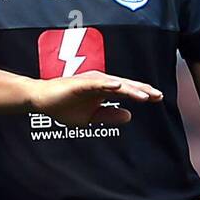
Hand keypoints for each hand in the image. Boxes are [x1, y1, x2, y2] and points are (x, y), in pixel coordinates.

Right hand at [26, 70, 161, 127]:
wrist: (41, 100)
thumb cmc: (63, 107)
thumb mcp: (90, 117)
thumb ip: (109, 115)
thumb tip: (129, 116)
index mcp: (103, 89)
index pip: (127, 91)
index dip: (142, 94)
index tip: (158, 98)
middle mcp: (100, 82)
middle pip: (125, 85)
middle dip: (142, 90)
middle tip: (158, 96)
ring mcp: (90, 81)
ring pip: (114, 84)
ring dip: (130, 89)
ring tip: (145, 96)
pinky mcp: (79, 83)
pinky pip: (96, 84)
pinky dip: (108, 84)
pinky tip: (119, 87)